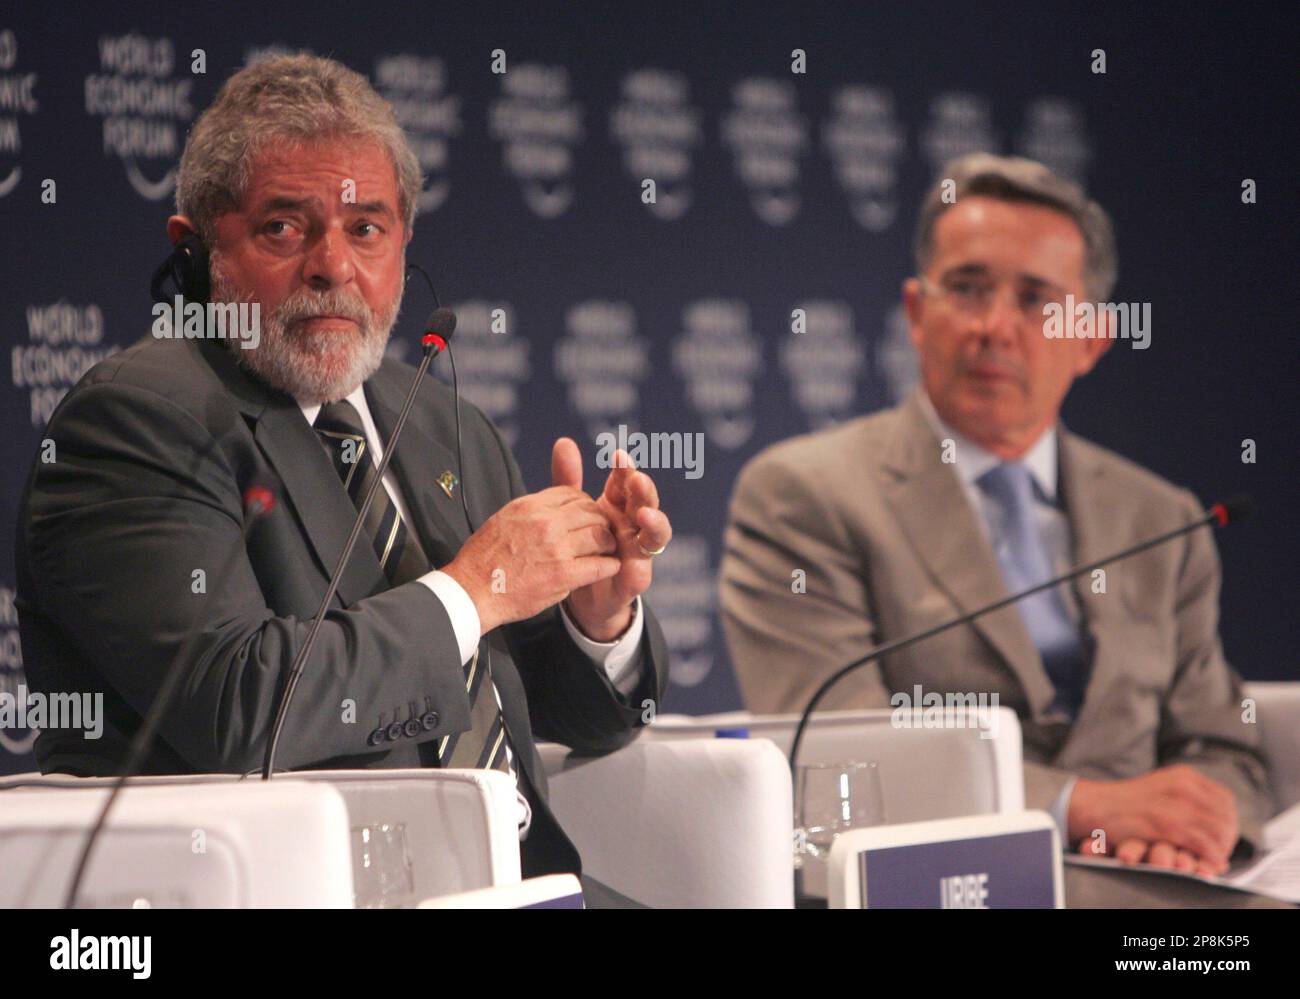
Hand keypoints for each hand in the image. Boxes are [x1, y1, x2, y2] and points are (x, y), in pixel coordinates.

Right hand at [442, 484, 620, 634]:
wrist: (472, 591)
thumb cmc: (483, 560)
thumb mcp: (503, 520)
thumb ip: (530, 513)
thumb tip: (550, 509)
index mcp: (529, 506)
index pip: (572, 494)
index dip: (584, 505)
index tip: (587, 516)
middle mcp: (545, 522)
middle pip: (591, 511)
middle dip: (600, 522)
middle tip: (602, 534)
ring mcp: (556, 548)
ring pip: (600, 535)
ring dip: (608, 543)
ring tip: (605, 551)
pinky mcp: (563, 574)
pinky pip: (600, 565)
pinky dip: (609, 566)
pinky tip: (607, 568)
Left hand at [552, 437, 671, 641]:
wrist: (584, 594)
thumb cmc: (581, 546)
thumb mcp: (570, 512)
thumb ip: (568, 480)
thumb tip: (564, 441)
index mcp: (618, 505)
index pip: (625, 482)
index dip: (625, 469)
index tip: (618, 455)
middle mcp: (634, 524)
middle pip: (645, 502)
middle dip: (643, 490)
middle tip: (636, 479)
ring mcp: (639, 550)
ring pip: (656, 533)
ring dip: (654, 522)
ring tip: (644, 514)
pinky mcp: (636, 578)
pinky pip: (641, 569)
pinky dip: (639, 563)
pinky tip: (633, 558)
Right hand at [1067, 765, 1238, 871]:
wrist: (1097, 806)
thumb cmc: (1126, 802)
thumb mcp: (1161, 787)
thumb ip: (1185, 795)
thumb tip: (1214, 814)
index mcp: (1184, 776)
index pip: (1224, 799)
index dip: (1229, 819)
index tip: (1225, 834)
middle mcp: (1184, 787)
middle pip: (1226, 815)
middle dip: (1229, 837)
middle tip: (1223, 850)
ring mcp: (1176, 805)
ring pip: (1219, 830)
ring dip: (1223, 848)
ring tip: (1217, 857)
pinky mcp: (1168, 825)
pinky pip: (1204, 843)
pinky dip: (1212, 855)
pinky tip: (1211, 861)